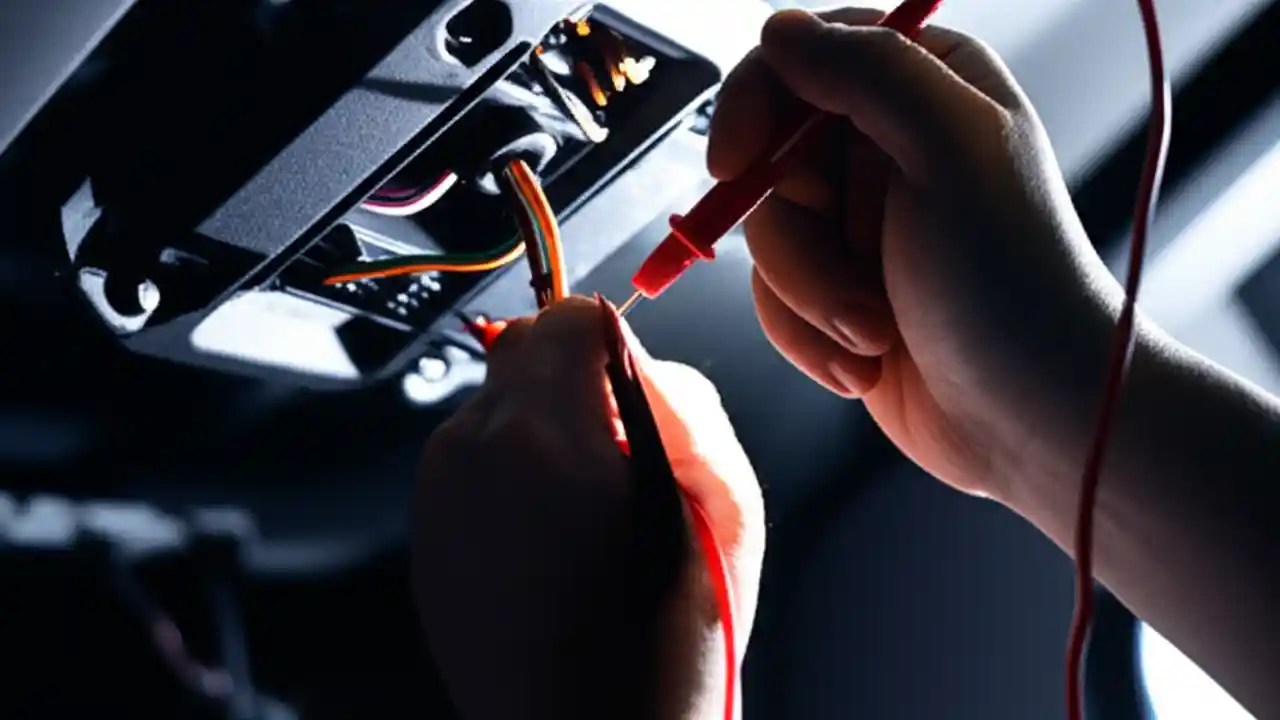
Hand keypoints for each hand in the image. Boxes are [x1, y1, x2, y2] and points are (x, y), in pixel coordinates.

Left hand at [412, 298, 763, 719]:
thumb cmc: (663, 654)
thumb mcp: (724, 514)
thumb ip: (684, 404)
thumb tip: (635, 352)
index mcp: (545, 438)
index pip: (568, 316)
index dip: (615, 348)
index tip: (636, 399)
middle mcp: (471, 454)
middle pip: (524, 351)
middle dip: (576, 384)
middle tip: (623, 463)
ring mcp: (438, 498)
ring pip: (498, 405)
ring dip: (545, 432)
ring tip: (589, 519)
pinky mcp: (427, 536)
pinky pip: (475, 463)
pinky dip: (513, 478)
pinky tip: (552, 548)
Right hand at [711, 8, 1120, 498]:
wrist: (1033, 420)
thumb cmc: (1010, 283)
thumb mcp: (948, 151)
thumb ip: (866, 72)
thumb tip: (780, 28)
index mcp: (925, 91)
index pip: (801, 59)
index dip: (754, 106)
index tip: (734, 164)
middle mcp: (886, 150)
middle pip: (768, 159)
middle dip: (800, 238)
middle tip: (850, 280)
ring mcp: (859, 227)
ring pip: (765, 239)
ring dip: (812, 297)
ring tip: (873, 334)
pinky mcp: (836, 295)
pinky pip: (773, 299)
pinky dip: (809, 337)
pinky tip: (867, 364)